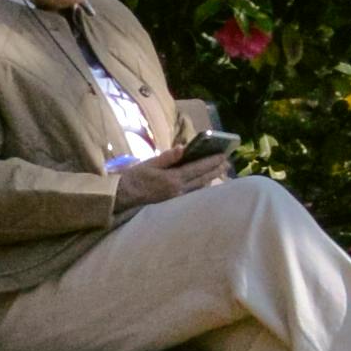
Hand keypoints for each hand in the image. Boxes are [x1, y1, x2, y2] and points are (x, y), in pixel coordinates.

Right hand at [114, 147, 228, 210]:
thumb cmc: (135, 177)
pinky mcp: (172, 202)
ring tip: (220, 171)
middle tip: (227, 163)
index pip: (197, 169)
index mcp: (172, 179)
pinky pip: (191, 193)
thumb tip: (183, 148)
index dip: (211, 162)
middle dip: (215, 170)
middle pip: (201, 179)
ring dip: (210, 178)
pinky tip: (205, 182)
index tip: (223, 156)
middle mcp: (177, 190)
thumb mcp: (150, 163)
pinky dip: (201, 186)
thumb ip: (168, 157)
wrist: (123, 196)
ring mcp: (175, 198)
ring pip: (198, 187)